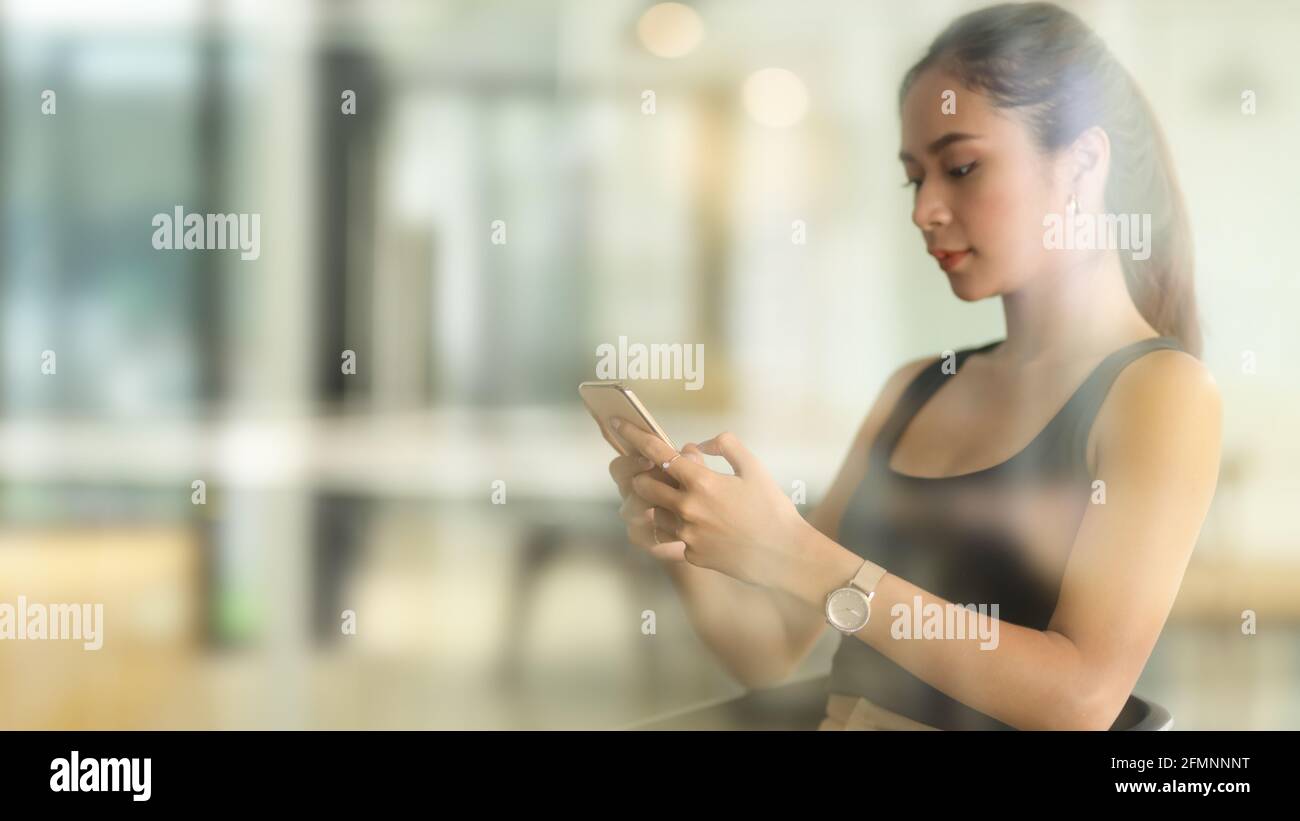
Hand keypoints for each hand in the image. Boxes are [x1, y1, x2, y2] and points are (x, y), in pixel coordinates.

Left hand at [612, 416, 812, 589]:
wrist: (785, 555)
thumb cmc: (773, 508)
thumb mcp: (754, 468)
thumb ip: (726, 445)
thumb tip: (699, 444)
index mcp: (702, 482)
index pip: (657, 453)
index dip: (633, 435)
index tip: (616, 423)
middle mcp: (687, 508)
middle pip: (643, 485)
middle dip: (644, 474)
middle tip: (658, 472)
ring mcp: (687, 534)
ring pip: (651, 513)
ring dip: (656, 503)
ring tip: (677, 499)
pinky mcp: (691, 555)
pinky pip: (666, 539)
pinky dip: (669, 529)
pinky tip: (684, 526)